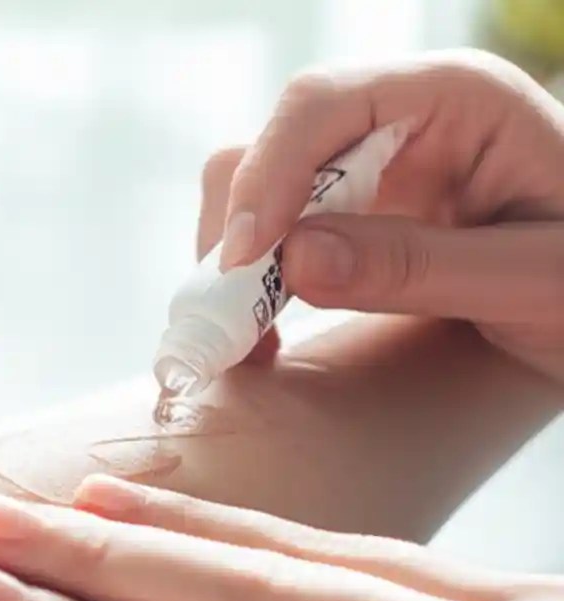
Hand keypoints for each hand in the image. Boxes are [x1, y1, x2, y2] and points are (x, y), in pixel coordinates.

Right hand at [198, 49, 563, 381]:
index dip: (269, 173)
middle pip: (273, 145)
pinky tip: (266, 335)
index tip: (246, 257)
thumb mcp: (533, 279)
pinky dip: (254, 286)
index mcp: (453, 97)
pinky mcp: (351, 218)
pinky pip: (274, 237)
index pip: (322, 102)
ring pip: (258, 191)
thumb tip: (293, 260)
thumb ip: (419, 267)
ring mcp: (368, 168)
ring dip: (239, 265)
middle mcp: (397, 120)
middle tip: (232, 316)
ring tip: (250, 338)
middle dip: (242, 229)